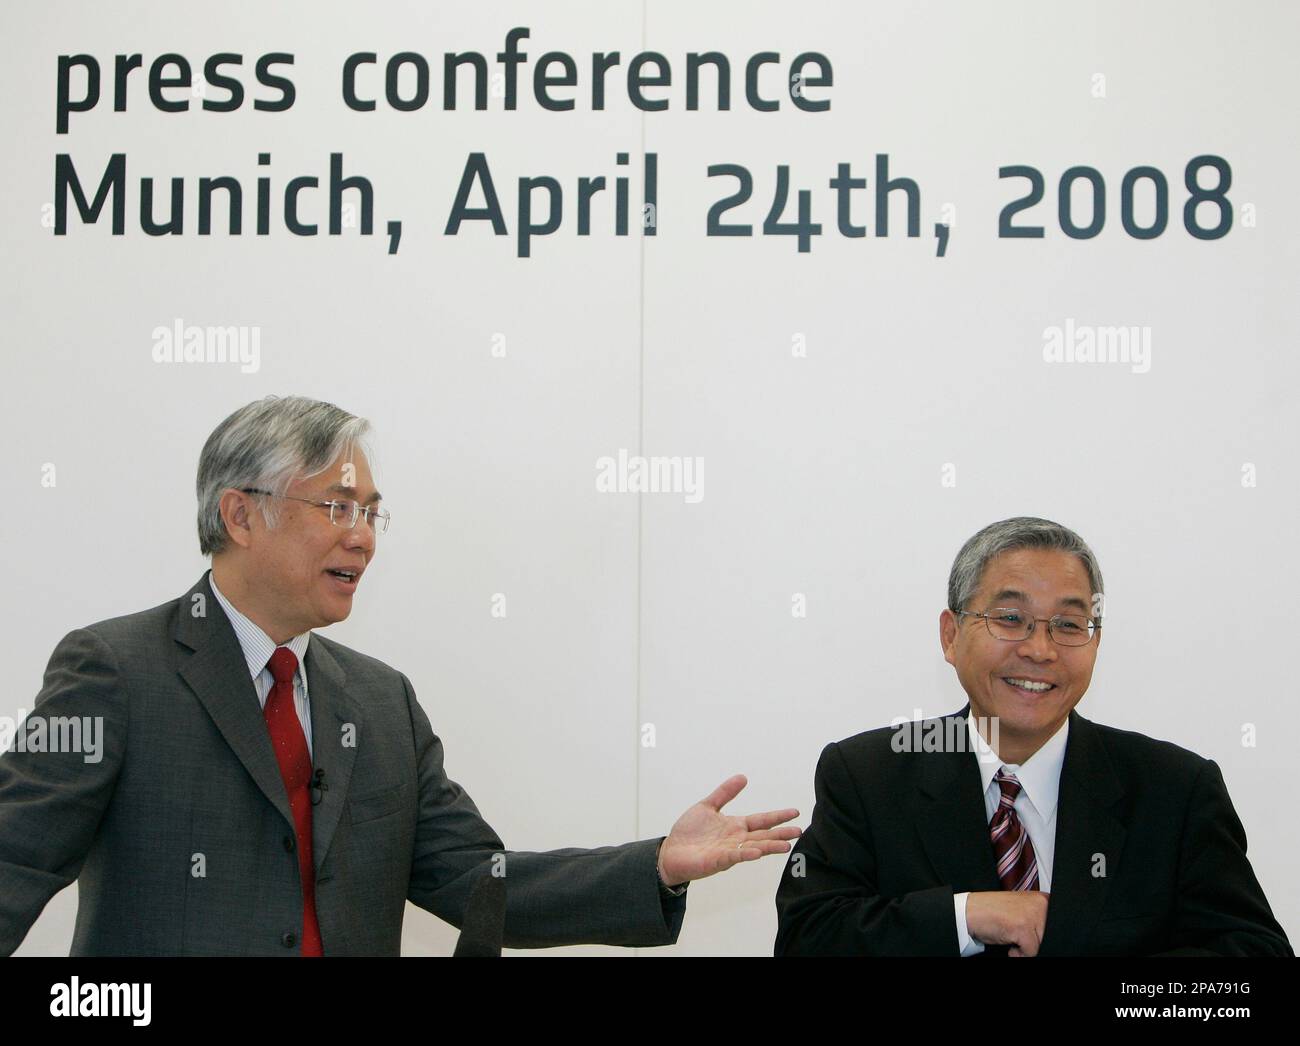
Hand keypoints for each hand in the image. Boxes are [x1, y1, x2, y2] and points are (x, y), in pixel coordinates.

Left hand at [656, 774, 800, 885]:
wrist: (671, 851)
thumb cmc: (689, 832)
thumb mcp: (707, 806)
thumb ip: (725, 793)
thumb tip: (743, 777)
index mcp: (735, 826)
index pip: (761, 820)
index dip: (777, 816)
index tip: (795, 812)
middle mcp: (736, 839)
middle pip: (763, 835)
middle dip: (781, 833)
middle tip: (799, 831)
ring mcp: (729, 851)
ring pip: (754, 847)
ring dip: (770, 846)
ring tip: (787, 845)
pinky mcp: (717, 861)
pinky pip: (734, 856)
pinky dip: (746, 854)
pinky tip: (757, 852)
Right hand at [965, 891, 1050, 955]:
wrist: (969, 913)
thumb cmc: (993, 912)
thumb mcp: (1021, 910)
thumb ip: (1038, 916)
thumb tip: (1052, 935)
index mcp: (1042, 898)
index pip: (1057, 926)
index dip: (1042, 934)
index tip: (1027, 932)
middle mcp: (1040, 904)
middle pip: (1050, 937)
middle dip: (1034, 941)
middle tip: (1016, 934)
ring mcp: (1032, 915)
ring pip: (1041, 945)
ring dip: (1026, 948)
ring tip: (1011, 936)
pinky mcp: (1023, 927)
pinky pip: (1031, 953)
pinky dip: (1018, 954)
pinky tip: (1007, 944)